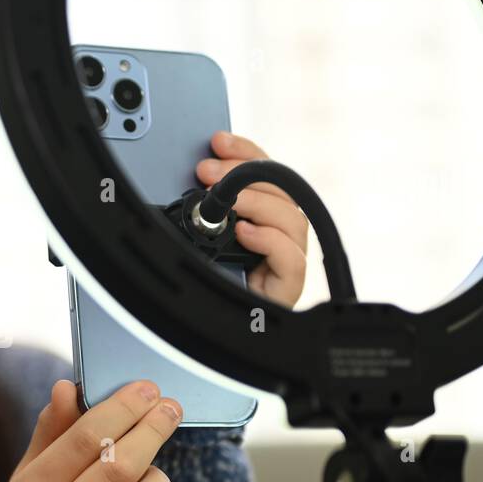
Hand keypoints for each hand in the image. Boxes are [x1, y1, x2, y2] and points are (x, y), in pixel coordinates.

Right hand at [0, 378, 184, 481]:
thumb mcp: (31, 471)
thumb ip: (52, 430)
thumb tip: (68, 387)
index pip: (86, 438)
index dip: (124, 408)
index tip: (148, 389)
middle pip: (120, 470)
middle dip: (152, 431)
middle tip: (170, 409)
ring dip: (159, 481)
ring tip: (152, 474)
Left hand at [196, 131, 307, 307]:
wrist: (202, 342)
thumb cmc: (198, 294)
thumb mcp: (192, 245)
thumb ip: (199, 217)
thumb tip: (189, 179)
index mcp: (260, 223)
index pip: (264, 177)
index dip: (246, 152)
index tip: (218, 140)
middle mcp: (278, 242)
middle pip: (283, 194)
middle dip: (245, 173)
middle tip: (207, 170)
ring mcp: (285, 267)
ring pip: (292, 221)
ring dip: (257, 202)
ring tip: (226, 200)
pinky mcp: (286, 292)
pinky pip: (293, 262)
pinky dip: (271, 242)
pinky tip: (245, 233)